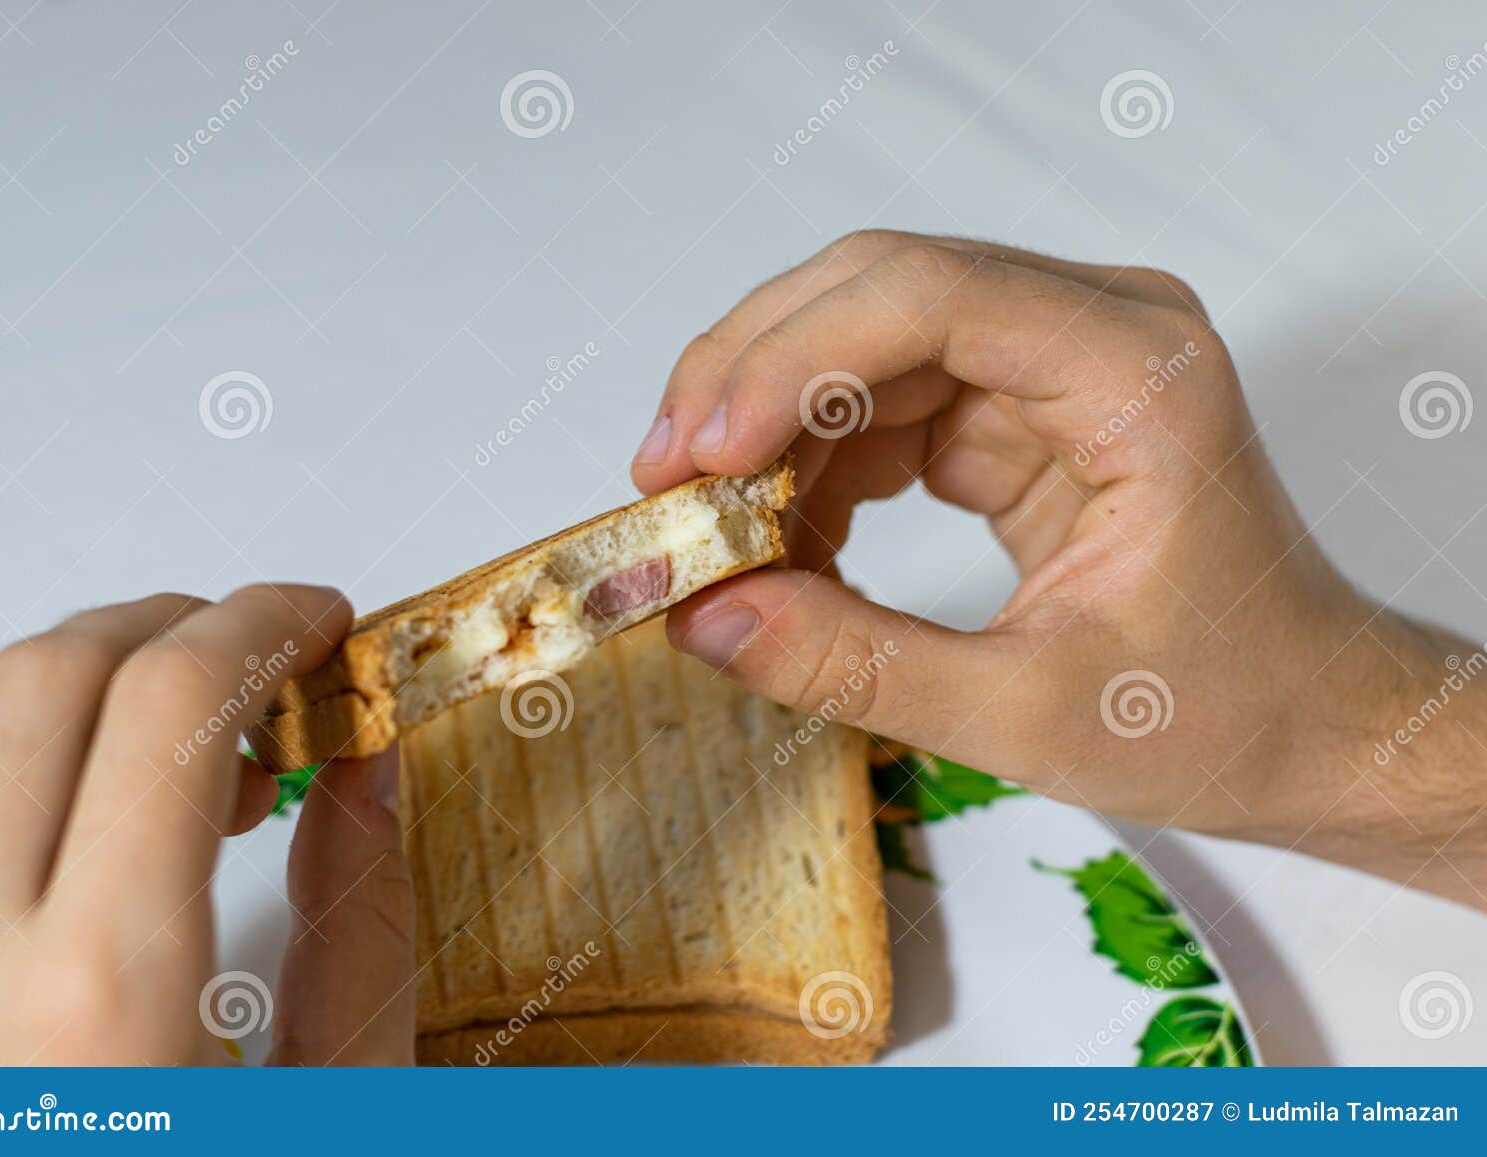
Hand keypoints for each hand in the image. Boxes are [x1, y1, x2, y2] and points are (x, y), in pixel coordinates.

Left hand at [0, 586, 416, 1064]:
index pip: (169, 699)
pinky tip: (134, 840)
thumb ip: (357, 935)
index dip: (266, 625)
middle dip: (181, 627)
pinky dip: (54, 780)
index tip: (323, 625)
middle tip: (275, 655)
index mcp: (99, 989)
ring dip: (111, 703)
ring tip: (221, 767)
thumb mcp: (328, 1108)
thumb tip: (364, 778)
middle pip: (50, 677)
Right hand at [633, 231, 1486, 907]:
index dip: (795, 361)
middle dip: (751, 379)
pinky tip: (776, 541)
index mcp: (1137, 374)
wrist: (1304, 722)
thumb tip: (703, 620)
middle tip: (660, 482)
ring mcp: (1049, 358)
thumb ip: (856, 667)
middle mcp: (1093, 331)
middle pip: (876, 291)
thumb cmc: (1222, 710)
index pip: (934, 297)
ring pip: (858, 338)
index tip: (700, 454)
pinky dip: (807, 463)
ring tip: (705, 530)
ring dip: (765, 426)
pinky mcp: (1013, 404)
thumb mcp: (1029, 715)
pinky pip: (876, 402)